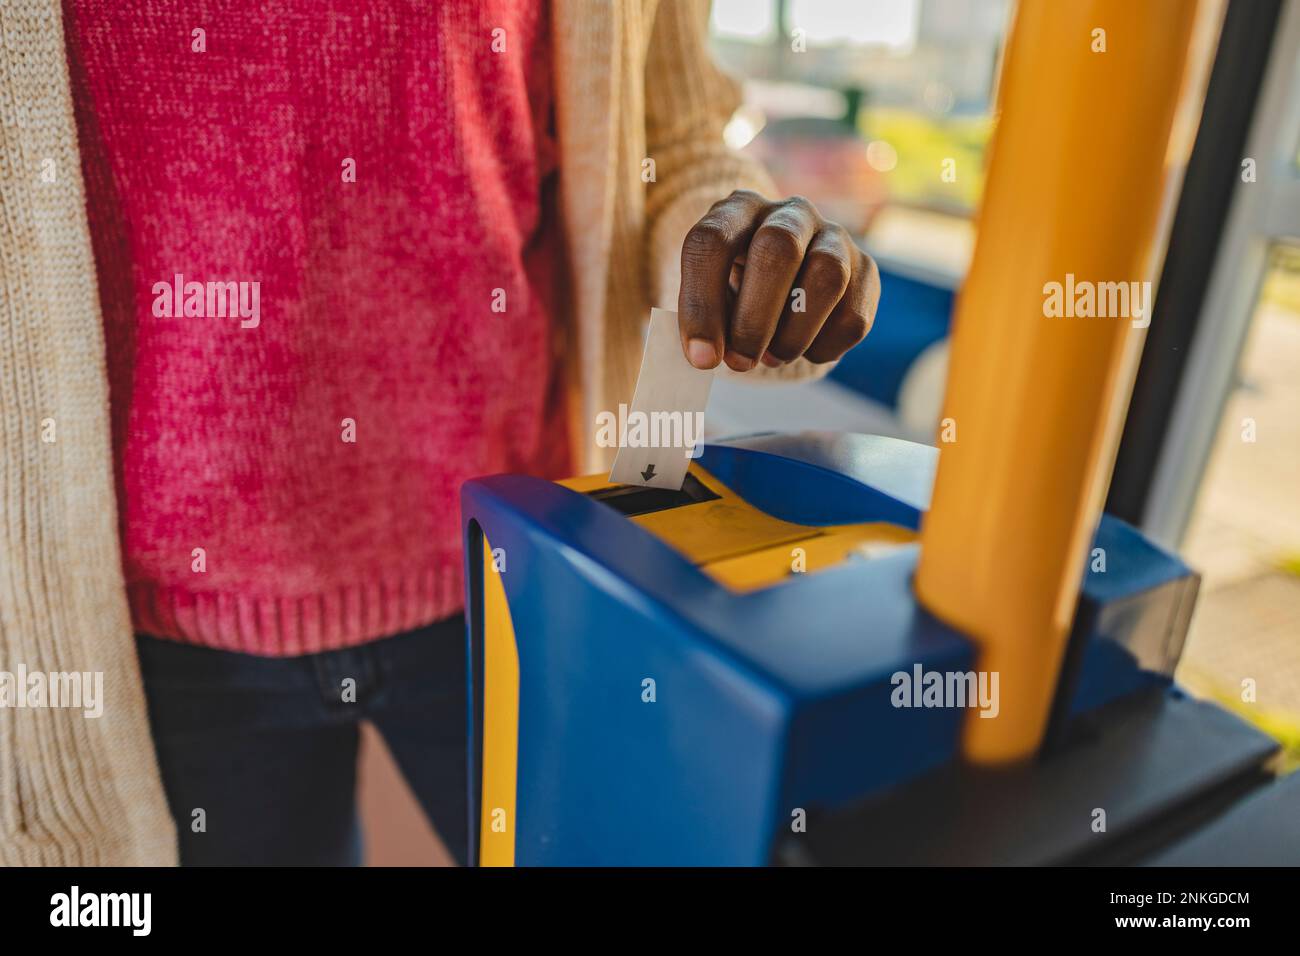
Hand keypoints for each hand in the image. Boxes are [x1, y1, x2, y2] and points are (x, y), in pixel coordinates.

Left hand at [677, 190, 879, 370]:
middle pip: (778, 248)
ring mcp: (834, 236)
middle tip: (740, 361)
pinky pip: (854, 313)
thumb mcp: (710, 294)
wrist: (785, 280)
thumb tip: (706, 355)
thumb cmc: (736, 288)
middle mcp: (789, 213)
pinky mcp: (866, 269)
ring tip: (772, 358)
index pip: (712, 242)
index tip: (700, 357)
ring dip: (794, 333)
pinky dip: (825, 345)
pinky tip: (805, 351)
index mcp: (738, 210)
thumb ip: (705, 320)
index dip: (702, 304)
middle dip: (755, 318)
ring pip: (827, 275)